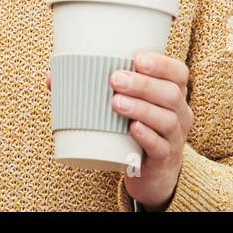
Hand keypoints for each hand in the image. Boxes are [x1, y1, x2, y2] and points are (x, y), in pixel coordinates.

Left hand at [46, 51, 191, 210]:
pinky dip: (147, 136)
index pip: (178, 73)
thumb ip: (93, 91)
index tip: (137, 58)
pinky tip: (133, 129)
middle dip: (142, 84)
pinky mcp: (164, 161)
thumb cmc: (133, 130)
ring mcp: (175, 138)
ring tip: (116, 102)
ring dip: (141, 108)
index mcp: (173, 94)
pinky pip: (160, 147)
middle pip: (170, 94)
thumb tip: (52, 79)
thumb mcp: (125, 108)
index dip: (161, 63)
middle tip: (114, 79)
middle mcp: (180, 114)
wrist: (152, 174)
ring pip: (166, 119)